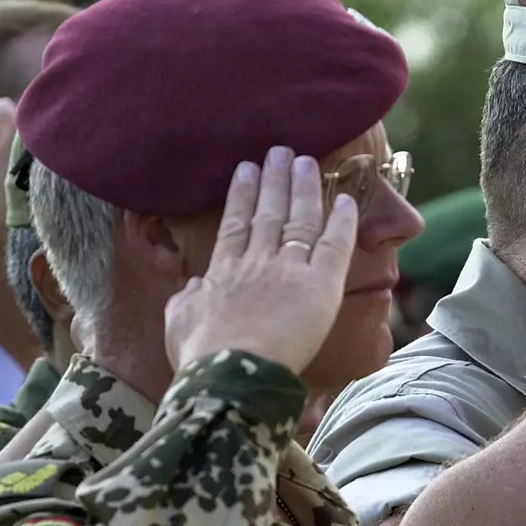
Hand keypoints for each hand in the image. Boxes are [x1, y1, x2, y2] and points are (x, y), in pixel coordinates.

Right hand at [165, 146, 358, 373]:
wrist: (233, 374)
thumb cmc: (202, 357)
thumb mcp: (178, 323)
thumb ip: (186, 300)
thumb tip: (192, 286)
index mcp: (223, 271)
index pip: (235, 223)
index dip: (242, 194)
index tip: (246, 168)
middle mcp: (257, 262)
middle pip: (269, 212)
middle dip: (276, 179)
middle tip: (281, 152)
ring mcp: (289, 270)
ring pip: (300, 220)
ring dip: (305, 188)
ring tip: (308, 162)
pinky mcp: (321, 285)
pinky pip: (335, 245)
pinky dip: (342, 222)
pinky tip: (347, 201)